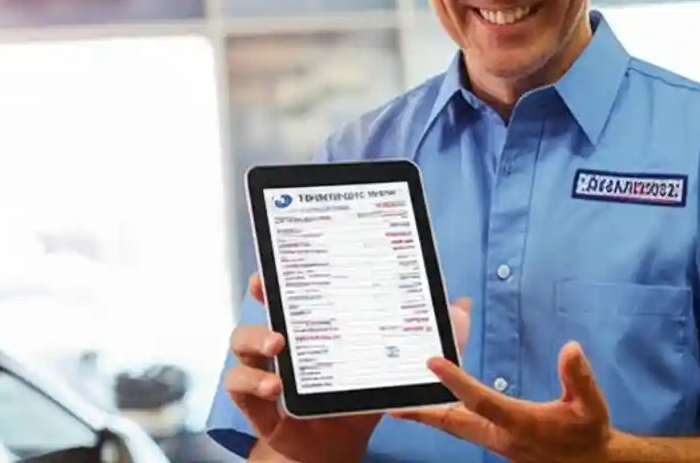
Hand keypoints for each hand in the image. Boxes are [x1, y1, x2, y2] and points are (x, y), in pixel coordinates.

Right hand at [225, 273, 473, 462]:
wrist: (339, 446)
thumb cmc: (360, 397)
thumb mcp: (396, 364)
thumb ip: (429, 335)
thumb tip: (460, 303)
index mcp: (313, 324)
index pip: (295, 288)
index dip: (287, 269)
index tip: (284, 255)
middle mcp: (284, 341)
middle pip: (261, 305)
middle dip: (262, 291)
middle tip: (267, 286)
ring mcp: (267, 369)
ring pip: (241, 344)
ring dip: (255, 338)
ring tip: (279, 343)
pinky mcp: (258, 403)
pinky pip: (239, 387)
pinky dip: (252, 382)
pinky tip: (275, 385)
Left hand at [393, 341, 612, 462]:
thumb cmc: (589, 432)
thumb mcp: (591, 404)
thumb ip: (579, 377)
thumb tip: (570, 349)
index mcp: (521, 424)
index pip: (481, 401)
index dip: (456, 381)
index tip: (433, 362)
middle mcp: (503, 437)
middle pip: (454, 423)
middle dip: (424, 413)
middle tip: (394, 403)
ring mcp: (499, 444)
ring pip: (457, 429)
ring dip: (432, 416)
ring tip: (405, 405)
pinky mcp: (500, 445)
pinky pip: (466, 430)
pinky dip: (448, 418)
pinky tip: (440, 409)